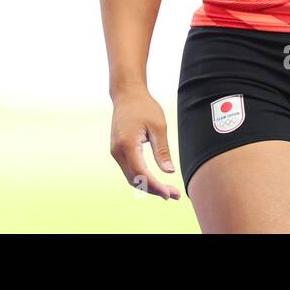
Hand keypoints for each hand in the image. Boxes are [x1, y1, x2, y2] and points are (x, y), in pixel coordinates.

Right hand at [109, 85, 180, 199]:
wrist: (127, 94)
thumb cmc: (144, 106)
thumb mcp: (158, 126)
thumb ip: (162, 150)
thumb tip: (168, 171)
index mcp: (128, 144)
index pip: (141, 173)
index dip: (156, 186)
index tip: (170, 193)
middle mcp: (118, 150)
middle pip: (135, 180)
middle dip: (153, 190)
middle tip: (174, 195)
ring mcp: (115, 151)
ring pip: (131, 177)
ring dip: (147, 186)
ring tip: (167, 191)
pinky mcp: (117, 150)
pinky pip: (129, 170)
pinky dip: (141, 178)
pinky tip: (155, 181)